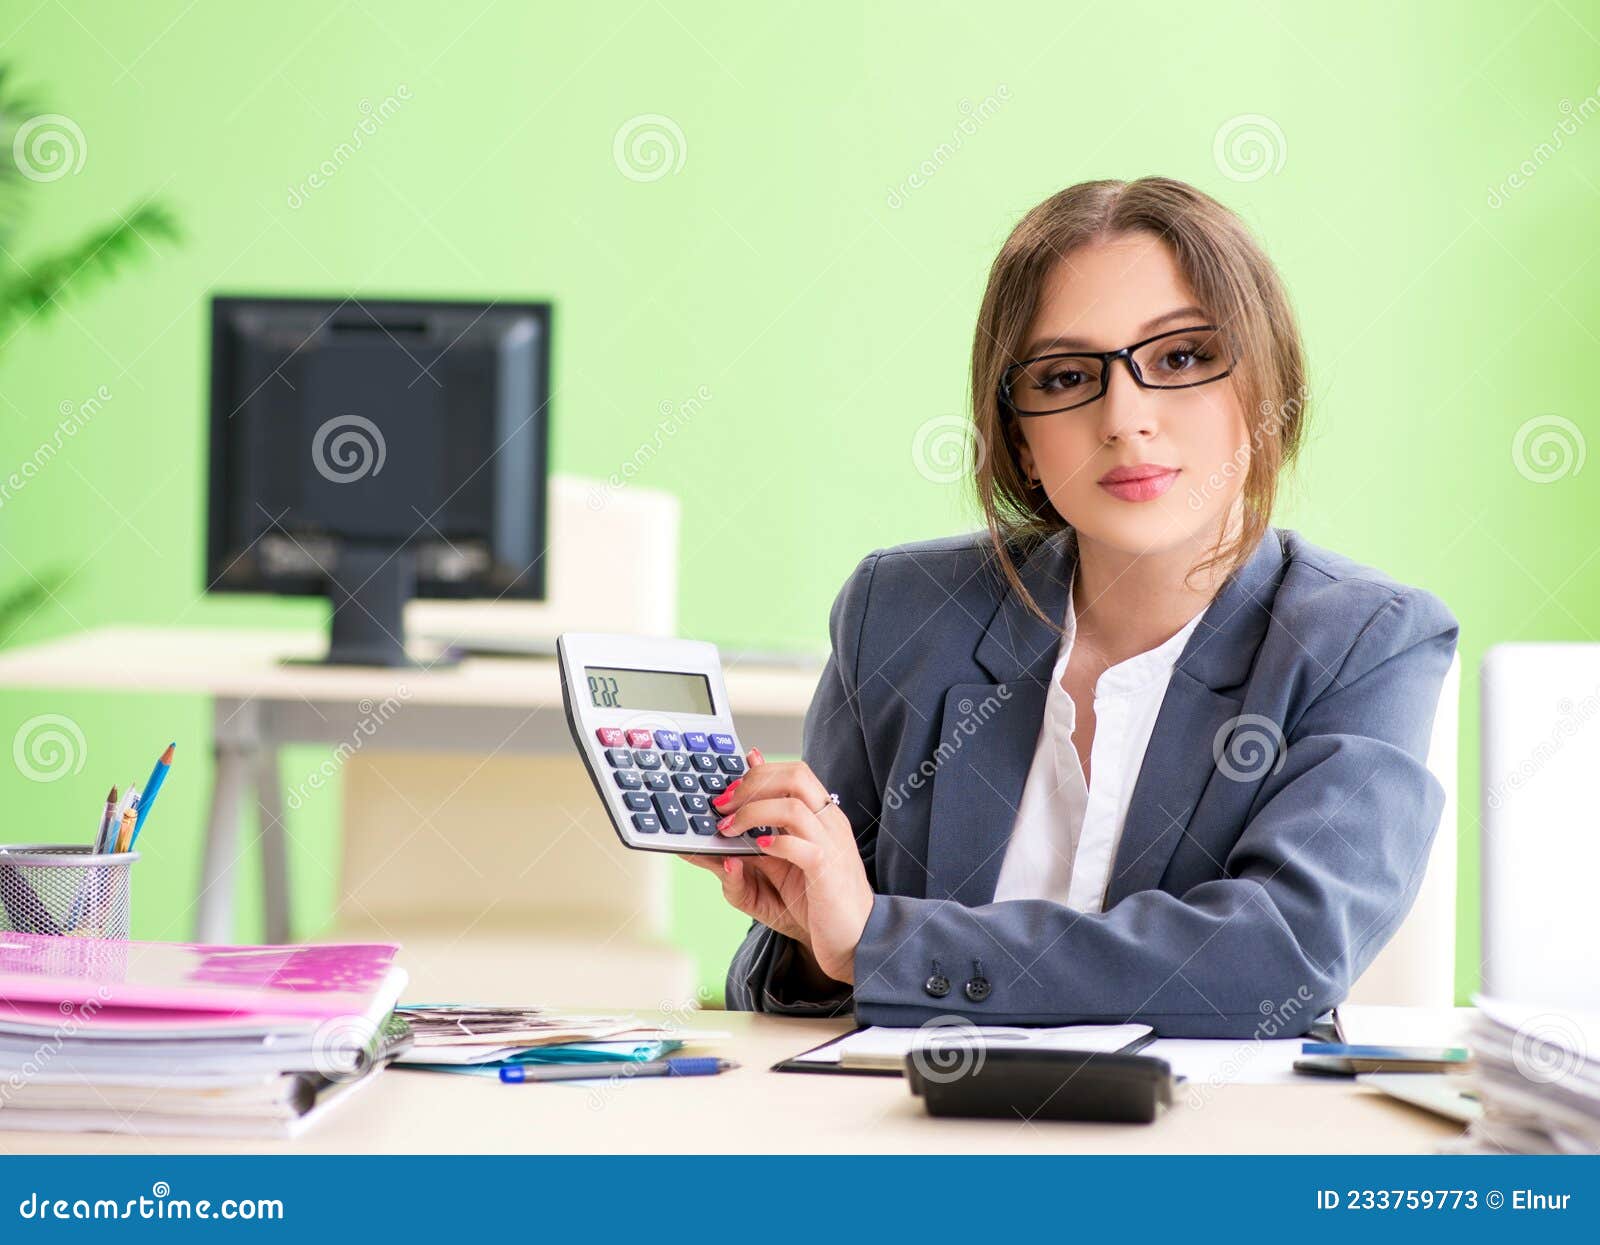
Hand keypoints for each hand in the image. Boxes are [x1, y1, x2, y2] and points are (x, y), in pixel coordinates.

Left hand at [677, 748, 873, 984]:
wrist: (854, 937)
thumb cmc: (816, 902)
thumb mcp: (777, 868)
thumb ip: (754, 841)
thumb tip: (722, 820)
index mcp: (820, 815)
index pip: (793, 772)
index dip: (756, 773)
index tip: (728, 790)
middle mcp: (828, 822)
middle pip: (795, 775)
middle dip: (751, 785)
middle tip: (724, 806)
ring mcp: (830, 845)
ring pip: (793, 807)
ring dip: (752, 813)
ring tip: (730, 830)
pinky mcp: (827, 872)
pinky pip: (804, 847)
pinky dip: (776, 844)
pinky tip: (758, 850)